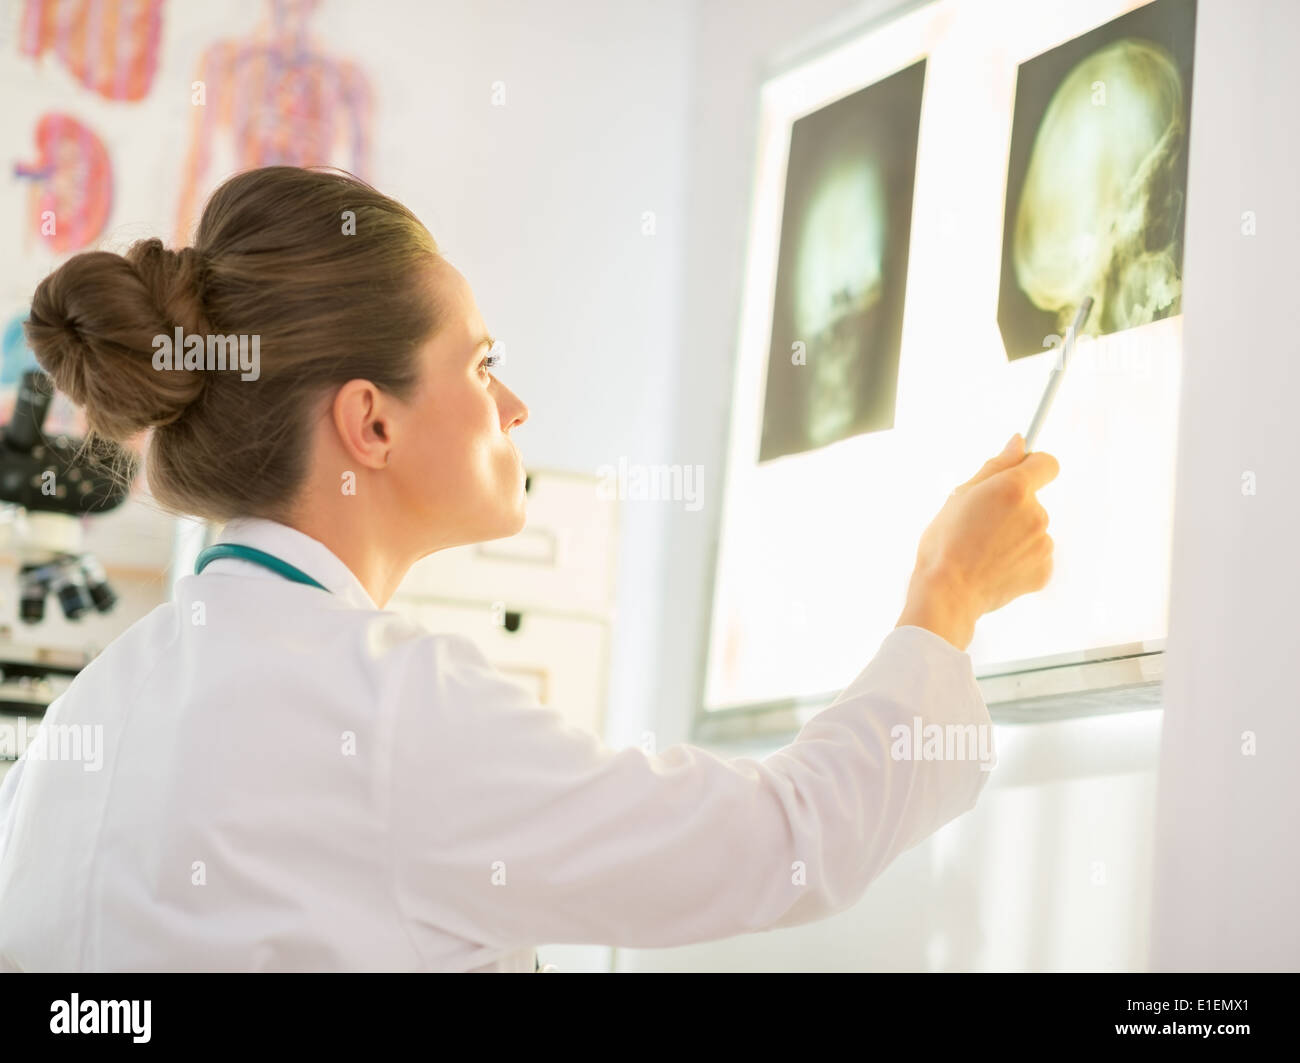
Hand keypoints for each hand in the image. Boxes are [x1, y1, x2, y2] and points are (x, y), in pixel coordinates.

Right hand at [896, 434, 1058, 650]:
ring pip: (1032, 529)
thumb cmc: (944, 543)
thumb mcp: (960, 495)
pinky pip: (1035, 555)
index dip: (1032, 466)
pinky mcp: (1045, 570)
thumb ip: (996, 466)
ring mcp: (1043, 543)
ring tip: (984, 551)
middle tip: (979, 526)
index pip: (1047, 463)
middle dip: (1011, 508)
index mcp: (1014, 488)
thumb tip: (1018, 442)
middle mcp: (1036, 513)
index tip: (1017, 475)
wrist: (948, 594)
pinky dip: (1019, 559)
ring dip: (1015, 534)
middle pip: (1033, 500)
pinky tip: (994, 567)